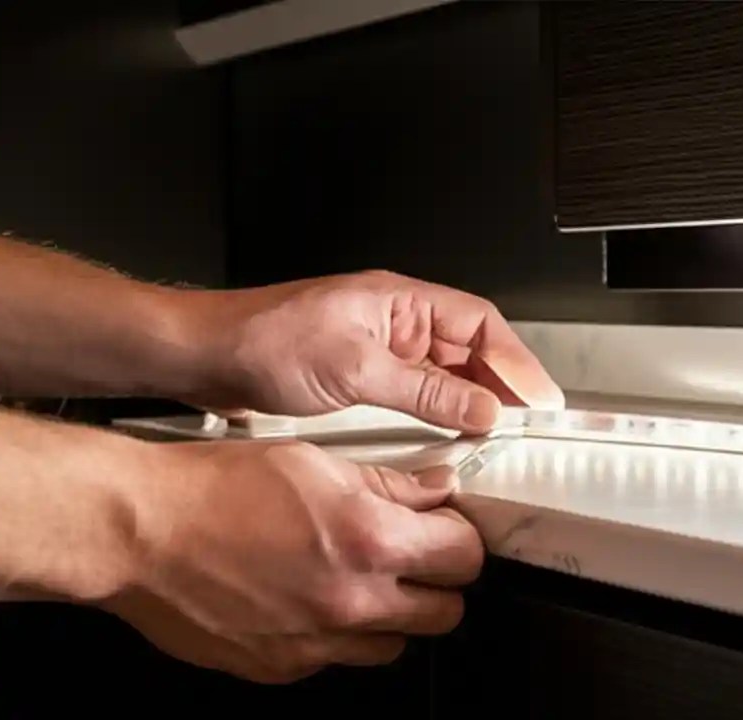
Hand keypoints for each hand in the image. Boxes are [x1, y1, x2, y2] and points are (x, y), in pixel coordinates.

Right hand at [104, 439, 482, 683]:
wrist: (139, 531)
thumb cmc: (215, 487)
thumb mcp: (316, 461)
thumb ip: (391, 483)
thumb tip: (436, 489)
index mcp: (372, 541)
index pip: (465, 558)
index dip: (460, 538)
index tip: (447, 528)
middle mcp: (353, 602)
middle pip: (445, 612)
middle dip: (438, 582)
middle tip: (414, 555)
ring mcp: (318, 643)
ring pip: (395, 644)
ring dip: (392, 613)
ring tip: (359, 577)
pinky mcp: (283, 666)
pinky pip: (338, 659)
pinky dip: (338, 634)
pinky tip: (311, 596)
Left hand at [193, 270, 563, 432]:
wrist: (202, 356)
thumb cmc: (263, 341)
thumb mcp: (355, 370)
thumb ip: (426, 391)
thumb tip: (481, 410)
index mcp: (401, 301)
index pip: (481, 323)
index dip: (517, 361)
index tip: (540, 397)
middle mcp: (396, 320)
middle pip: (472, 347)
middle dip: (504, 382)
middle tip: (530, 421)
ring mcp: (380, 347)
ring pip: (449, 371)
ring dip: (476, 400)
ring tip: (500, 432)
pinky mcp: (362, 374)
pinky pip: (420, 390)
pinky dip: (443, 411)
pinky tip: (452, 434)